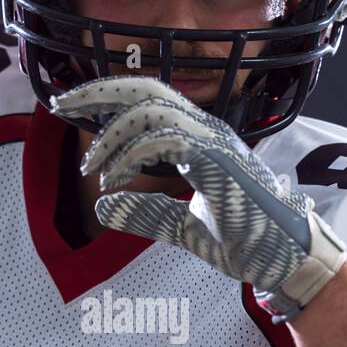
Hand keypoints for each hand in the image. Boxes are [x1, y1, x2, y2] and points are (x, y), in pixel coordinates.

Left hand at [50, 76, 346, 320]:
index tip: (67, 108)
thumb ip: (145, 215)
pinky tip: (114, 180)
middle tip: (59, 103)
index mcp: (200, 139)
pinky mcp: (216, 160)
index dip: (106, 97)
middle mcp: (206, 130)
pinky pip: (163, 139)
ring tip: (90, 167)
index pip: (147, 100)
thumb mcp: (182, 229)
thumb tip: (101, 208)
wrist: (286, 259)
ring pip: (151, 109)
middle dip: (98, 91)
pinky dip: (130, 156)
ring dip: (112, 135)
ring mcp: (214, 141)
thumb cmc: (247, 241)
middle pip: (145, 87)